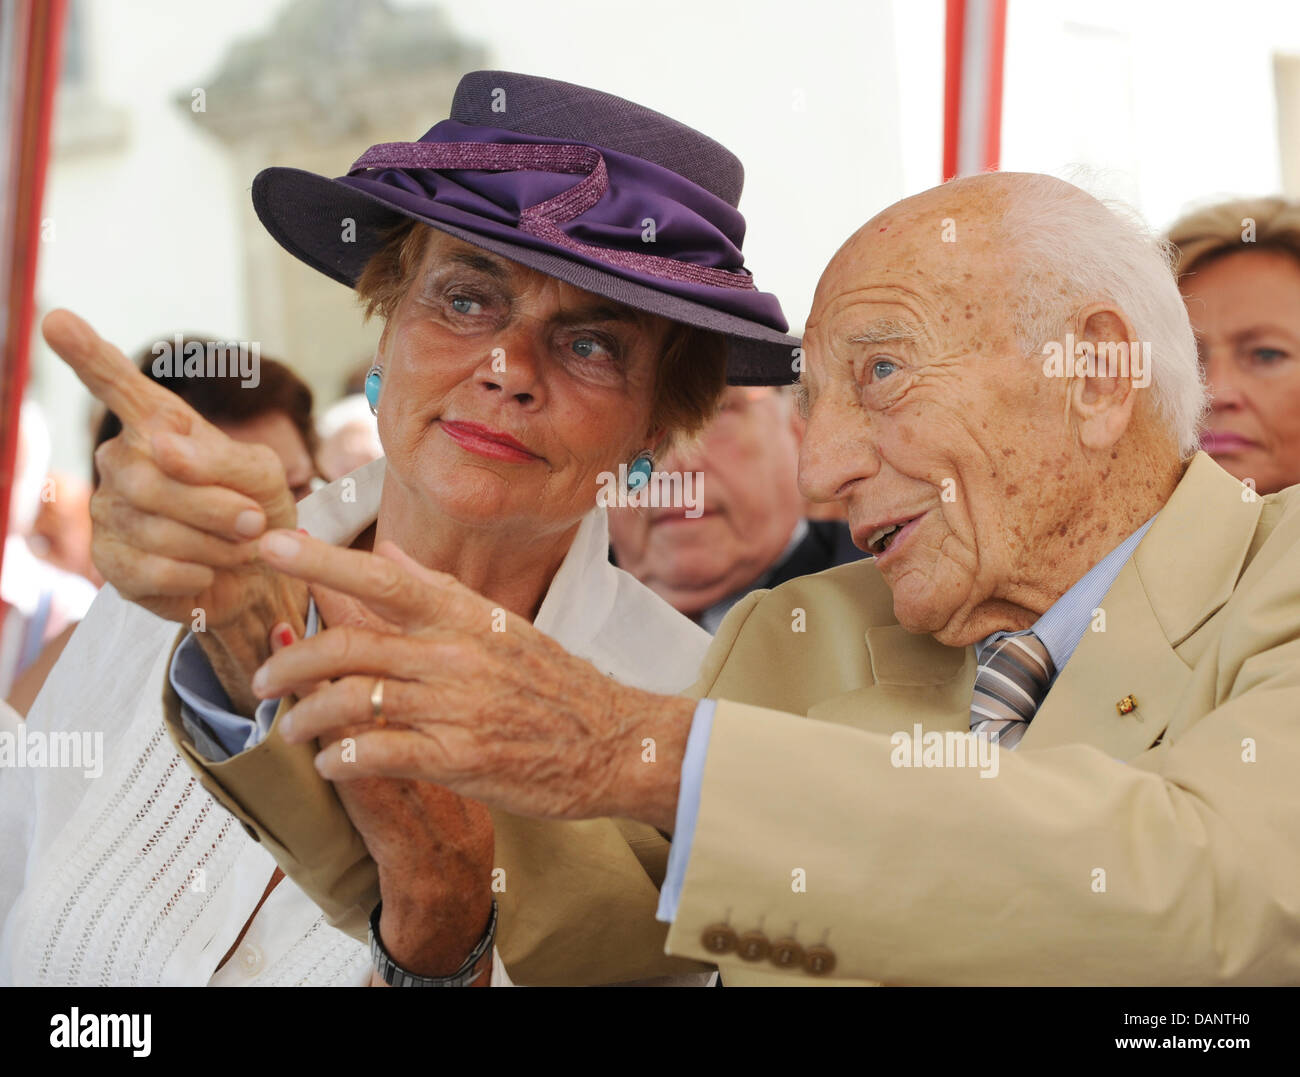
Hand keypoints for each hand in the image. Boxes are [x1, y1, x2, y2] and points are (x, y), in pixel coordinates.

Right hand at [43, 310, 305, 708]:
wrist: (260, 578)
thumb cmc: (258, 514)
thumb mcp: (265, 478)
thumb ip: (224, 460)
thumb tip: (161, 446)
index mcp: (159, 427)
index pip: (119, 385)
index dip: (88, 354)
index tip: (57, 320)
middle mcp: (121, 461)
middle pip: (150, 477)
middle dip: (216, 506)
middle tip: (254, 522)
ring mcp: (108, 511)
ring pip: (154, 526)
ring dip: (215, 544)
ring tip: (241, 547)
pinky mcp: (109, 562)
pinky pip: (148, 567)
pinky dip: (196, 572)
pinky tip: (209, 572)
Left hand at [251, 531, 694, 831]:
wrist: (614, 742)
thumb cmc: (554, 683)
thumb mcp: (501, 624)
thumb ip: (436, 588)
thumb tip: (383, 552)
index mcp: (462, 615)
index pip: (380, 578)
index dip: (319, 560)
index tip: (270, 545)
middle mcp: (455, 653)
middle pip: (349, 645)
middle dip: (290, 662)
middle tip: (261, 680)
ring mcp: (457, 705)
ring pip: (353, 701)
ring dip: (306, 717)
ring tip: (290, 729)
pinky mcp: (460, 757)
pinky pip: (379, 753)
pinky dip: (342, 760)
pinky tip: (331, 765)